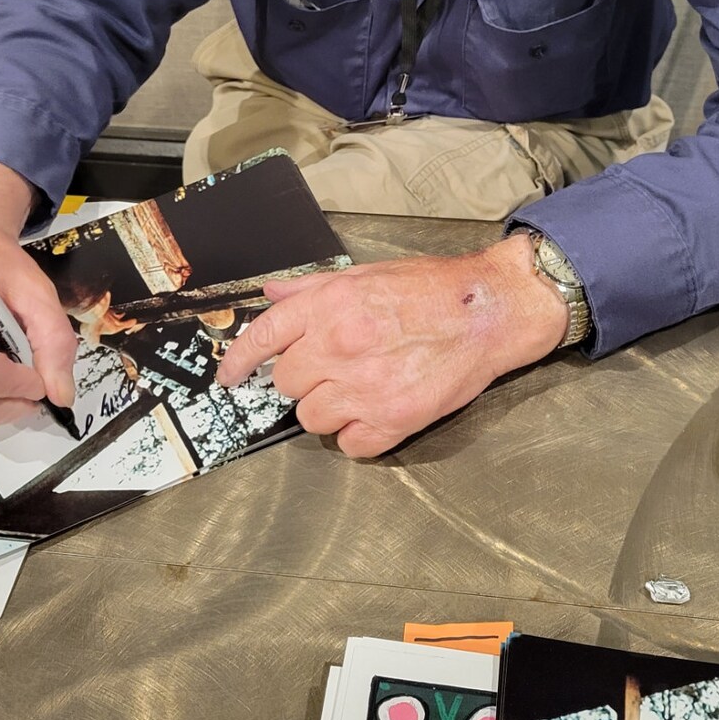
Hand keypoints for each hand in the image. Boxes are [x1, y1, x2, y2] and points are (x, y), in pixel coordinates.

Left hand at [216, 233, 568, 457]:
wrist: (489, 310)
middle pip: (288, 383)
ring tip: (359, 389)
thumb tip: (272, 295)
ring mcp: (366, 386)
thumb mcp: (366, 274)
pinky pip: (350, 445)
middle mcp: (340, 345)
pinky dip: (358, 435)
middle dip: (305, 378)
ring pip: (313, 418)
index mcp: (330, 306)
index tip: (229, 378)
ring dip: (329, 409)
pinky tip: (376, 412)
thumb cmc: (432, 288)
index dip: (238, 361)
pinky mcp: (394, 419)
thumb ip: (314, 288)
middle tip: (335, 367)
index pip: (263, 338)